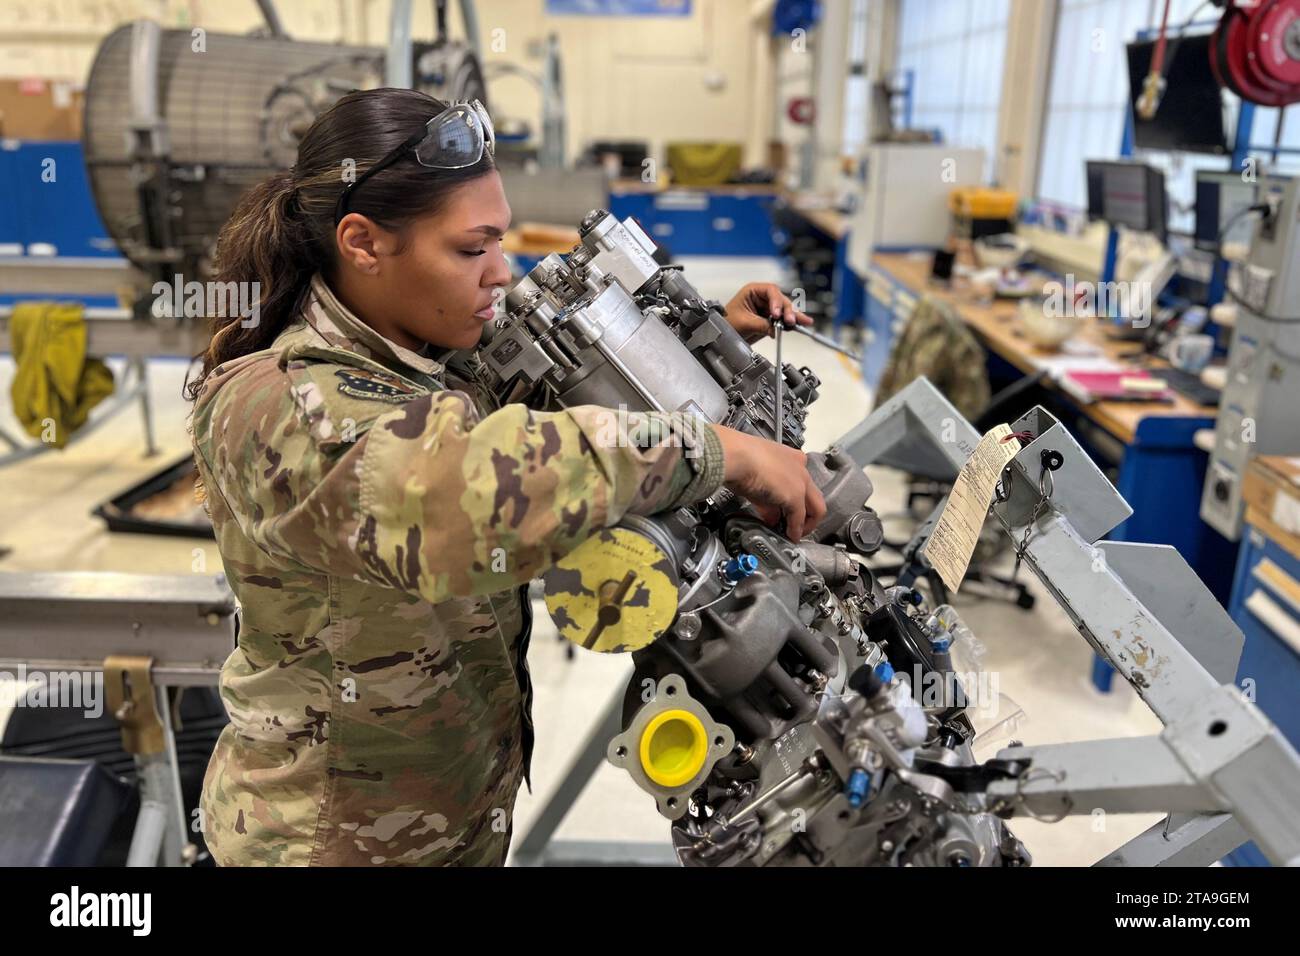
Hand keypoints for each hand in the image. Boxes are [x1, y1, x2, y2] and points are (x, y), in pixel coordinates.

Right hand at [709, 425, 825, 539]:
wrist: (736, 455)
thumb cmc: (738, 458)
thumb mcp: (756, 478)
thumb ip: (766, 499)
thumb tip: (769, 514)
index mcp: (791, 458)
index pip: (800, 483)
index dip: (793, 500)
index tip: (785, 510)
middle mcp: (801, 468)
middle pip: (814, 497)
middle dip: (808, 515)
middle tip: (798, 526)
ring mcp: (801, 482)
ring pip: (816, 508)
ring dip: (806, 524)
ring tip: (795, 534)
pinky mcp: (795, 496)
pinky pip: (799, 518)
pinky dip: (795, 530)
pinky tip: (790, 536)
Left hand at [724, 282, 813, 343]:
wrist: (721, 336)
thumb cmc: (726, 323)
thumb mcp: (744, 323)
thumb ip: (762, 324)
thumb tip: (776, 328)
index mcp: (752, 291)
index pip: (770, 291)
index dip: (776, 302)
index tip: (777, 314)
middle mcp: (762, 298)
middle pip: (781, 300)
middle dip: (788, 311)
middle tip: (791, 321)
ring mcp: (767, 308)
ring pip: (784, 310)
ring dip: (793, 317)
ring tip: (804, 322)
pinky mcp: (770, 319)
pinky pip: (783, 320)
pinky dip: (791, 324)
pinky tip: (801, 324)